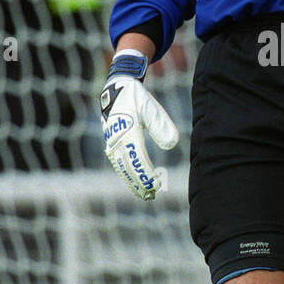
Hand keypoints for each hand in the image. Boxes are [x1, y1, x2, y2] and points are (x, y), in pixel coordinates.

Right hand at [100, 50, 178, 199]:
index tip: (157, 184)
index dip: (147, 173)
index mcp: (127, 131)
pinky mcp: (111, 144)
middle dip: (141, 182)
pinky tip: (133, 183)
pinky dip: (125, 175)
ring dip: (133, 181)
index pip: (139, 158)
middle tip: (153, 194)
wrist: (116, 89)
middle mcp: (117, 140)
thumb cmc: (136, 99)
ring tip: (144, 194)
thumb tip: (172, 144)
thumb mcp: (151, 108)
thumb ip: (161, 125)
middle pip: (129, 166)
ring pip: (122, 167)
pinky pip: (117, 163)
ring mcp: (111, 143)